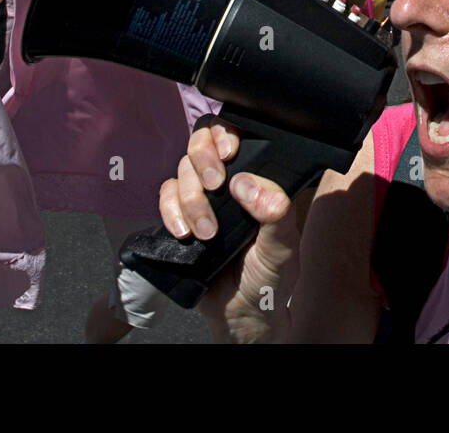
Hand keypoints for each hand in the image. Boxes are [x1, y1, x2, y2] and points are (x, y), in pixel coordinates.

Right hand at [158, 122, 299, 342]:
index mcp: (259, 180)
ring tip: (206, 232)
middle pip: (203, 143)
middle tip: (215, 185)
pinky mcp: (181, 217)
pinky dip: (170, 212)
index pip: (240, 135)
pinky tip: (184, 234)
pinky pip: (165, 197)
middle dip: (203, 158)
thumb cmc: (269, 278)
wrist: (240, 316)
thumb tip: (248, 184)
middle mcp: (229, 183)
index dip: (227, 132)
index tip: (230, 151)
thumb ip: (275, 215)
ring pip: (182, 171)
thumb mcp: (283, 248)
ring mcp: (203, 198)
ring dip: (190, 198)